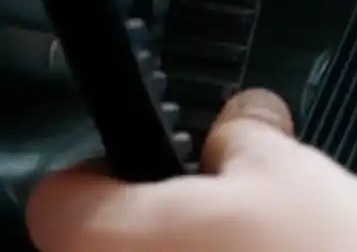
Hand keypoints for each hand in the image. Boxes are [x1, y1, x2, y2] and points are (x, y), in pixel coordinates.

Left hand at [26, 89, 356, 251]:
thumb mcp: (293, 170)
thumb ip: (248, 132)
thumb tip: (243, 118)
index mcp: (113, 240)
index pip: (62, 193)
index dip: (113, 164)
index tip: (163, 158)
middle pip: (110, 243)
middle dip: (170, 217)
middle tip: (234, 203)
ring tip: (267, 251)